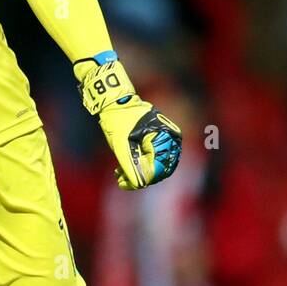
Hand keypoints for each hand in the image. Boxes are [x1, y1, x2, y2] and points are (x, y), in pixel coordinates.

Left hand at [76, 56, 181, 189]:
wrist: (114, 101)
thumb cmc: (118, 119)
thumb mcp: (121, 145)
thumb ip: (131, 165)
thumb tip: (139, 184)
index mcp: (166, 137)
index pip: (159, 168)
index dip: (142, 179)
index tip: (124, 183)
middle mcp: (171, 138)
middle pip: (159, 169)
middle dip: (139, 176)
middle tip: (120, 179)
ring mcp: (166, 139)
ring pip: (155, 165)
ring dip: (137, 172)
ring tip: (118, 174)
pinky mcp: (159, 140)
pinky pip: (152, 159)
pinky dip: (138, 165)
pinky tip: (122, 169)